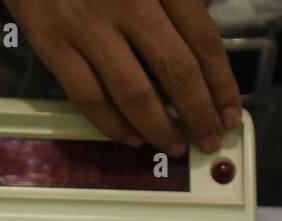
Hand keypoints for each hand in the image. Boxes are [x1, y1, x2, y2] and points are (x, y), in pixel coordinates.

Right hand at [4, 0, 242, 155]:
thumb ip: (173, 3)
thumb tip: (198, 61)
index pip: (202, 40)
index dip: (222, 84)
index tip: (231, 112)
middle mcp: (127, 1)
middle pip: (176, 70)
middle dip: (199, 114)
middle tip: (209, 139)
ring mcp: (86, 24)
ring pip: (133, 92)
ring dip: (160, 128)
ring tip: (174, 146)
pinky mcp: (51, 42)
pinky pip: (87, 96)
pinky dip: (112, 124)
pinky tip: (131, 136)